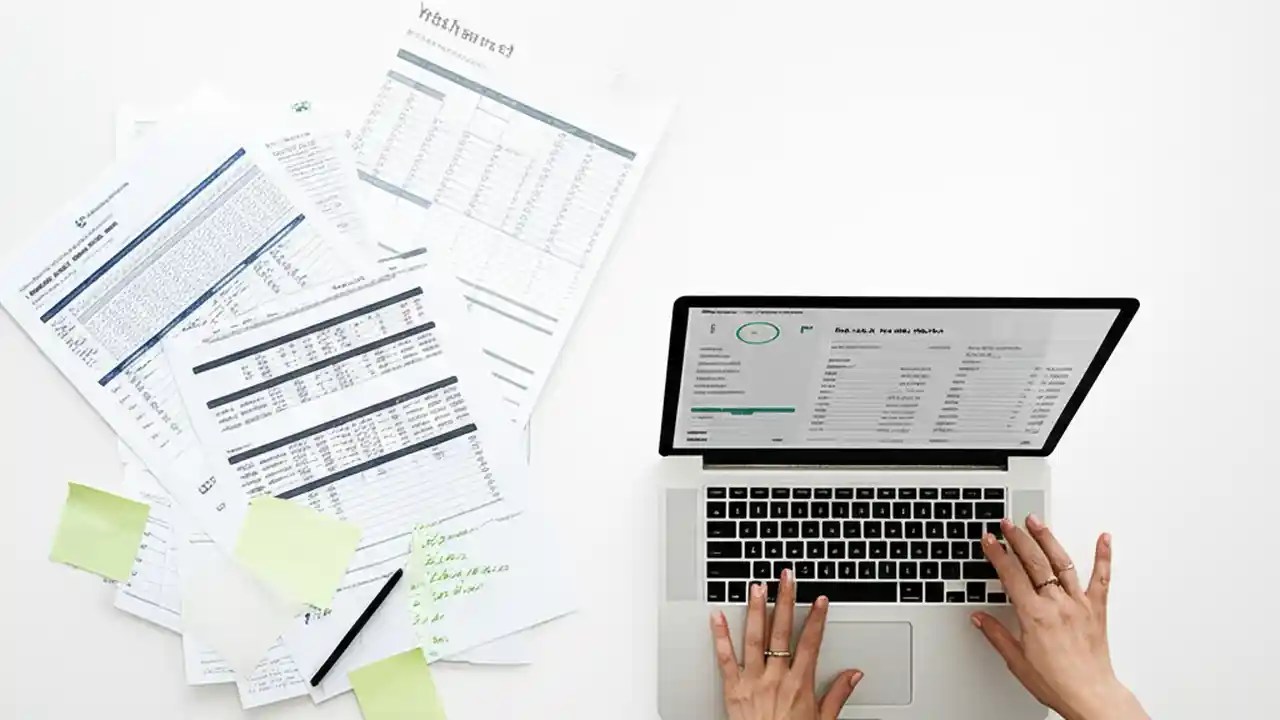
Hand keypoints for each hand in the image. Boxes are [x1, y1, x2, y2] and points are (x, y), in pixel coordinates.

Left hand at [709, 570, 862, 719]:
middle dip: (785, 601)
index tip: (819, 599)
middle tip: (786, 577)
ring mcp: (753, 681)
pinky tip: (717, 616)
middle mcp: (776, 678)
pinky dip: (720, 636)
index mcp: (799, 684)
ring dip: (756, 610)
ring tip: (756, 587)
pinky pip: (725, 659)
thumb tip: (854, 675)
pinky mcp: (732, 689)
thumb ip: (837, 694)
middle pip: (782, 632)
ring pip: (754, 639)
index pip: (811, 642)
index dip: (816, 618)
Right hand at [972, 516, 1147, 719]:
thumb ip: (997, 635)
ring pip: (1062, 562)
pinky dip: (1103, 557)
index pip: (1010, 575)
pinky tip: (1103, 539)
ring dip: (1048, 539)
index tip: (989, 540)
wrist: (1090, 697)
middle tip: (1007, 524)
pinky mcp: (1096, 609)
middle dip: (1018, 538)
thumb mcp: (1016, 660)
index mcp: (1034, 615)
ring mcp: (1078, 604)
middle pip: (1034, 561)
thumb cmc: (1056, 683)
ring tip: (1037, 522)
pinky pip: (1101, 579)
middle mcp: (1057, 604)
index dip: (997, 554)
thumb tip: (979, 619)